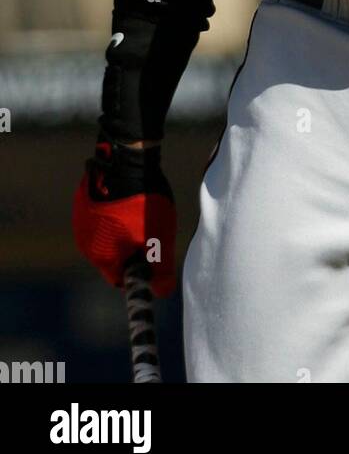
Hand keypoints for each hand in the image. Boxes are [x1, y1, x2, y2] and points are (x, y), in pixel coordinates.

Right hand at [72, 133, 176, 298]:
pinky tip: (130, 196)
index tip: (153, 257)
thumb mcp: (160, 240)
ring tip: (142, 209)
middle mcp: (84, 242)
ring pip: (107, 234)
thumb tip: (162, 293)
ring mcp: (81, 219)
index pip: (120, 279)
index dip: (140, 271)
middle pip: (113, 256)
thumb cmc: (144, 205)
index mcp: (101, 257)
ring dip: (122, 229)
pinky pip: (101, 214)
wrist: (127, 160)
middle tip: (151, 229)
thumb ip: (161, 271)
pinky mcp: (83, 199)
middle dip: (131, 248)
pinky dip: (114, 211)